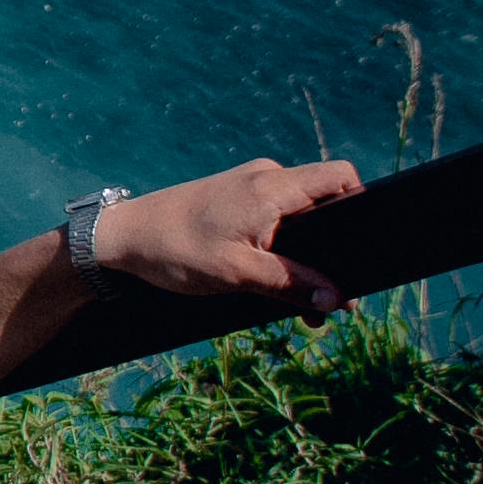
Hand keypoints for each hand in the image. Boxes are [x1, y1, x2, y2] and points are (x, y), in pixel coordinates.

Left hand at [96, 157, 362, 316]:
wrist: (121, 238)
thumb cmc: (175, 249)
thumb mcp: (237, 273)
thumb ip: (291, 284)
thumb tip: (338, 299)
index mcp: (272, 186)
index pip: (340, 175)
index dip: (360, 205)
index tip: (360, 249)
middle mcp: (266, 179)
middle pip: (324, 203)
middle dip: (332, 250)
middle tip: (331, 300)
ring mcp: (250, 188)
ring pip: (299, 218)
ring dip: (306, 259)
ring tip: (304, 308)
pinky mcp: (235, 202)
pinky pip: (276, 222)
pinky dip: (283, 252)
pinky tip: (277, 286)